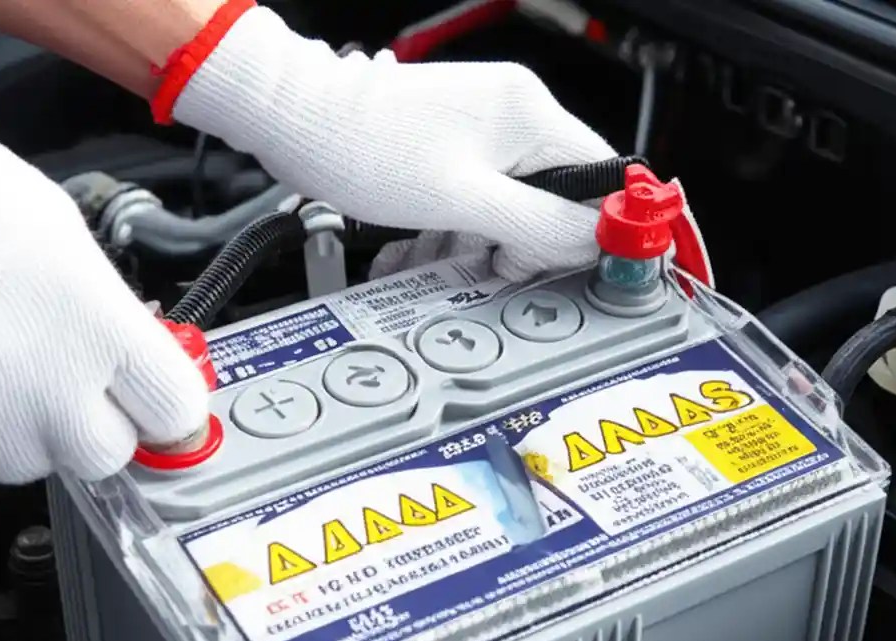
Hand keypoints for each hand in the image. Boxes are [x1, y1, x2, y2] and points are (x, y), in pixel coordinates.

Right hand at [0, 78, 209, 503]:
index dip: (164, 408)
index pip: (176, 411)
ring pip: (30, 467)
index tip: (151, 404)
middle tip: (51, 380)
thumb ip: (99, 305)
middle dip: (87, 425)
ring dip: (13, 433)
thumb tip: (114, 336)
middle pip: (108, 455)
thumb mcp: (59, 230)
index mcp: (103, 331)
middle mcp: (57, 393)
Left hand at [172, 7, 615, 281]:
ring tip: (434, 265)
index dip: (596, 229)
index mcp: (529, 113)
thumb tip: (597, 239)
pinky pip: (471, 197)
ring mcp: (478, 127)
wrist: (294, 117)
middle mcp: (512, 112)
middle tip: (494, 271)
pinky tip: (418, 253)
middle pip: (553, 196)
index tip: (579, 267)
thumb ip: (540, 223)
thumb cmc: (365, 148)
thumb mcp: (464, 201)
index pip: (601, 175)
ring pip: (507, 204)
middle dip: (522, 244)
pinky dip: (450, 229)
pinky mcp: (447, 144)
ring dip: (475, 245)